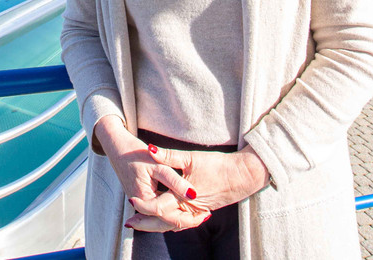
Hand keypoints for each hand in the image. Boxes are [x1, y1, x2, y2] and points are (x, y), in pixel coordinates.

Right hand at [93, 117, 205, 232]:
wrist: (117, 148)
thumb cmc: (136, 153)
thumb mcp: (158, 165)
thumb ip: (175, 181)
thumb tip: (193, 194)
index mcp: (145, 198)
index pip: (169, 217)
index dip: (188, 218)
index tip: (205, 212)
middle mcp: (141, 205)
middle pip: (166, 222)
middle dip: (186, 221)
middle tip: (205, 215)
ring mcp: (141, 203)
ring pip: (162, 219)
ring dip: (180, 218)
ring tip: (200, 213)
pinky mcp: (143, 199)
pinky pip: (159, 212)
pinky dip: (172, 212)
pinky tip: (186, 207)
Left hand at [128, 143, 267, 223]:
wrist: (242, 175)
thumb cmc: (218, 165)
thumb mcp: (191, 157)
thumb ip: (168, 156)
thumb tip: (149, 148)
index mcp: (185, 197)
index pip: (158, 207)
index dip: (143, 206)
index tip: (132, 200)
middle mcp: (189, 209)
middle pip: (163, 222)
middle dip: (145, 223)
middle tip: (130, 222)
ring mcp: (196, 212)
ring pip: (172, 224)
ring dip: (156, 225)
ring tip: (141, 222)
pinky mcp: (201, 210)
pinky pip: (182, 221)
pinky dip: (170, 221)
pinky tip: (162, 219)